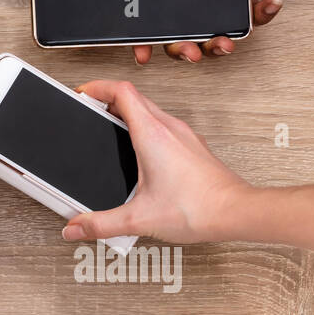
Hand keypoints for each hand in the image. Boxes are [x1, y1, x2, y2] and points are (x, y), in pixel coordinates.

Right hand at [61, 81, 252, 244]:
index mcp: (152, 134)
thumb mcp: (138, 218)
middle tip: (90, 108)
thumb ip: (101, 223)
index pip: (120, 91)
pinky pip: (164, 126)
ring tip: (112, 127)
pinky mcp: (193, 147)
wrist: (237, 213)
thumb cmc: (199, 208)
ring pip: (150, 110)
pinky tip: (141, 152)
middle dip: (107, 100)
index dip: (96, 86)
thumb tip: (76, 227)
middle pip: (133, 96)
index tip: (81, 93)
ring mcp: (184, 136)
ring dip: (128, 113)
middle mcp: (169, 128)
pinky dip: (146, 129)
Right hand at [90, 0, 313, 62]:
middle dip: (182, 44)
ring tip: (222, 43)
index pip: (147, 1)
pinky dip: (255, 19)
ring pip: (210, 27)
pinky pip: (245, 17)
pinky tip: (261, 9)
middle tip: (189, 51)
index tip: (142, 50)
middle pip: (178, 24)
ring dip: (216, 42)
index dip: (143, 30)